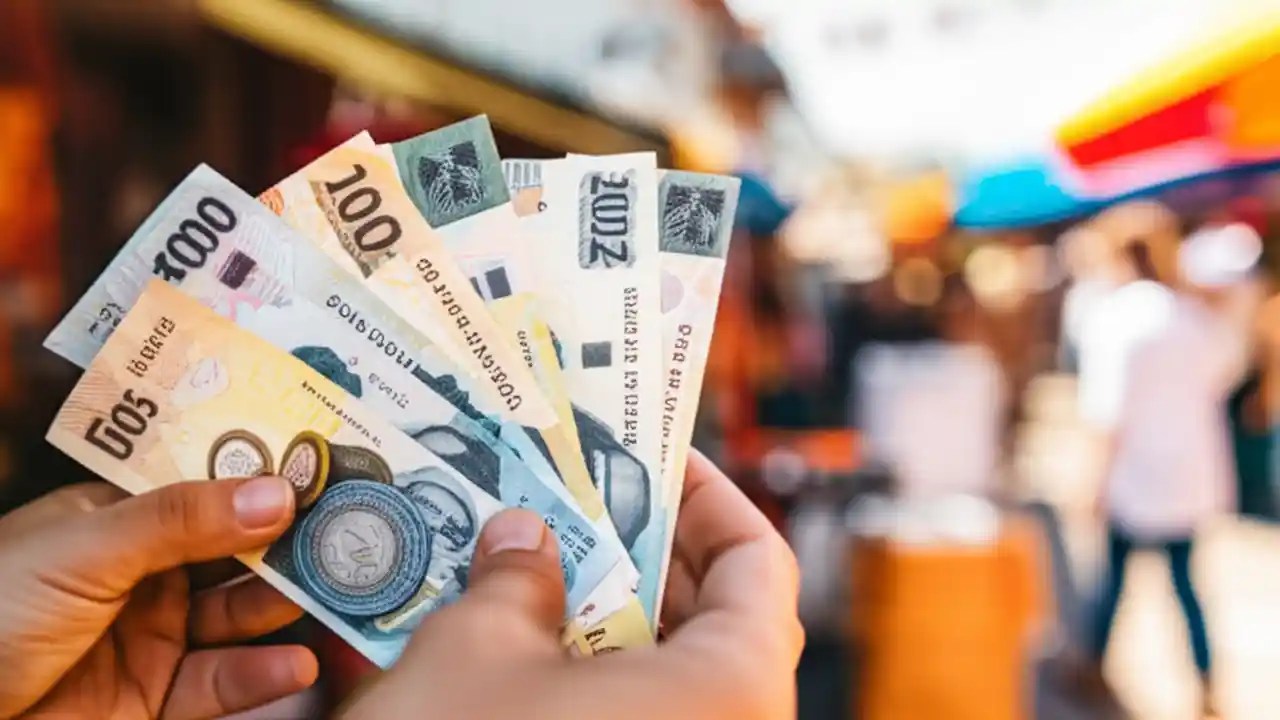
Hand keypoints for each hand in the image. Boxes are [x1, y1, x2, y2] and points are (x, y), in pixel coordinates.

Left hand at [0, 476, 317, 718]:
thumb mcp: (85, 548)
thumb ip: (182, 520)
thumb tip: (277, 490)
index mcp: (118, 519)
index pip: (206, 485)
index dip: (265, 474)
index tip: (328, 465)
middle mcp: (143, 574)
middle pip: (236, 550)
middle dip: (292, 541)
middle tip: (356, 530)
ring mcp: (152, 638)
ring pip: (239, 615)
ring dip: (286, 603)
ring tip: (337, 591)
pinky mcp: (154, 702)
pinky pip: (221, 684)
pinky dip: (262, 674)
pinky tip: (295, 661)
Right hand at [337, 450, 802, 719]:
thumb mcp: (474, 654)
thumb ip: (511, 578)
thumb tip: (520, 536)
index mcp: (733, 687)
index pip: (760, 561)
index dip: (709, 497)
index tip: (654, 455)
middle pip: (717, 619)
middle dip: (642, 554)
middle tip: (576, 501)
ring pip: (673, 679)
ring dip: (607, 619)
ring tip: (536, 565)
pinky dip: (596, 682)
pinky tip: (524, 653)